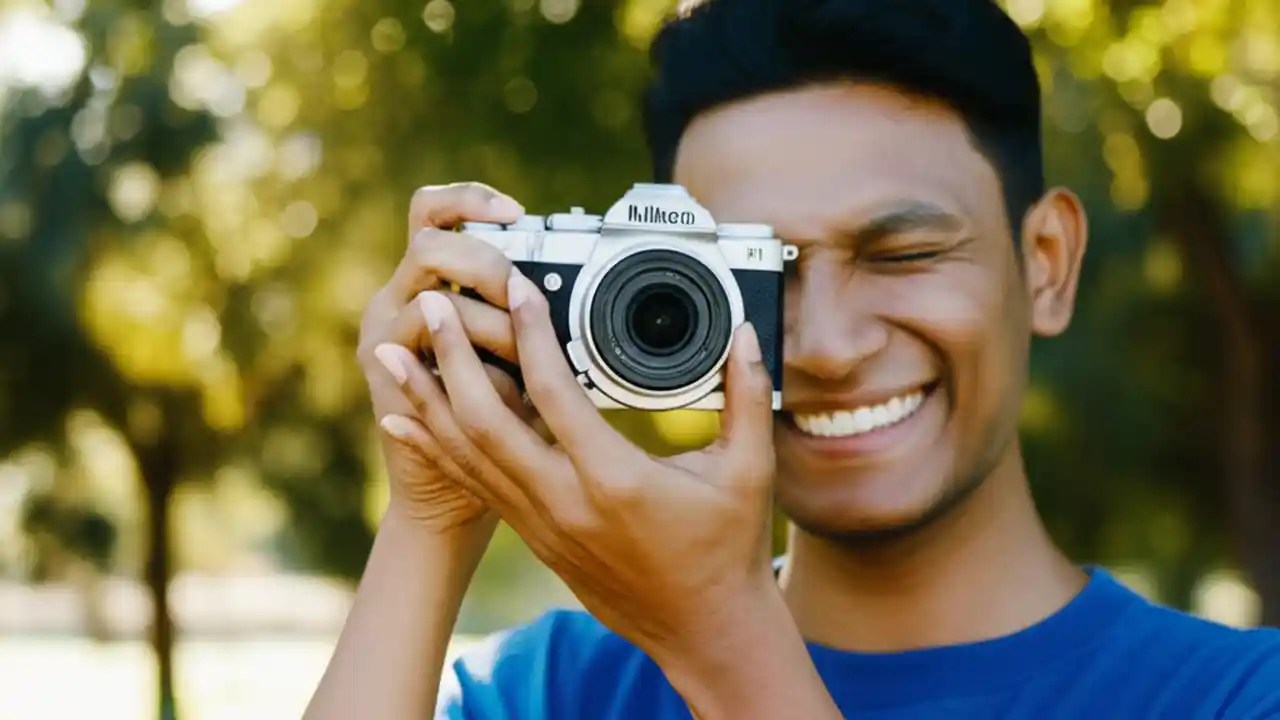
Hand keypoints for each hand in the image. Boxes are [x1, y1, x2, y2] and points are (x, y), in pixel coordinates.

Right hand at [356, 182, 533, 531]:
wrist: (448, 493)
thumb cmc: (502, 420)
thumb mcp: (528, 358)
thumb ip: (538, 323)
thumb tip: (589, 289)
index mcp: (429, 281)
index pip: (433, 209)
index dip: (469, 199)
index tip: (518, 211)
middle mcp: (397, 300)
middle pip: (427, 241)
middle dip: (484, 262)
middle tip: (524, 291)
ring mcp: (384, 336)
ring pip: (430, 300)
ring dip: (486, 322)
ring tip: (525, 351)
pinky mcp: (384, 379)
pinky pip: (423, 357)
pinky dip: (471, 368)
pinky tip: (508, 388)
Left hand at [384, 267, 779, 661]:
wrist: (704, 631)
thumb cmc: (727, 550)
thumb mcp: (749, 473)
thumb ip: (745, 397)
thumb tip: (745, 334)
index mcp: (615, 481)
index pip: (557, 393)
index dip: (532, 334)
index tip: (519, 288)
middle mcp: (565, 503)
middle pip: (486, 422)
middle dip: (453, 357)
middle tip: (435, 303)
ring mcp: (542, 524)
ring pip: (465, 454)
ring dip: (425, 398)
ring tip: (391, 350)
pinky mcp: (534, 536)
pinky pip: (472, 483)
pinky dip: (434, 445)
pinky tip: (403, 417)